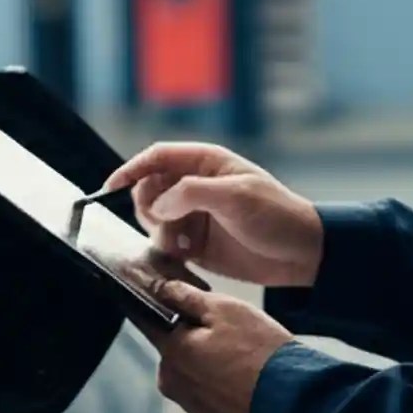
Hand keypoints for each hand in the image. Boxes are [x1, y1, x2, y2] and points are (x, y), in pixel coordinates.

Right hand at [104, 142, 323, 286]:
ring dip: (160, 232)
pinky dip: (168, 250)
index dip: (132, 168)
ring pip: (153, 219)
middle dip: (149, 207)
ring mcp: (195, 215)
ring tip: (186, 244)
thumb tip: (158, 205)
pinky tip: (189, 255)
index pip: (158, 157)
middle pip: (148, 188)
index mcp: (207, 163)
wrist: (302, 253)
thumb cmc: (277, 215)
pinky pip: (165, 243)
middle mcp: (196, 186)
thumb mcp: (236, 197)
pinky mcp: (196, 243)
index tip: (110, 187)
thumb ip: (192, 194)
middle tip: (166, 224)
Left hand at [148, 281, 293, 412]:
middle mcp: (171, 379)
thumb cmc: (258, 351)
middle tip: (228, 326)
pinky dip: (219, 377)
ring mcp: (188, 402)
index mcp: (170, 350)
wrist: (289, 403)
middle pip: (174, 344)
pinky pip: (207, 387)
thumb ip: (187, 297)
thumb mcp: (225, 310)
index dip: (159, 302)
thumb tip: (162, 288)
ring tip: (242, 351)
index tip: (173, 293)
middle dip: (193, 332)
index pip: (148, 319)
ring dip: (207, 356)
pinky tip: (244, 371)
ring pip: (191, 366)